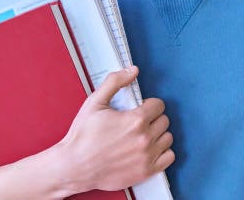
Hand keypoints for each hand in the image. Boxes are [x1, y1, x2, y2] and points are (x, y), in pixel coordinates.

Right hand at [58, 66, 174, 192]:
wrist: (74, 166)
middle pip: (164, 120)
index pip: (159, 105)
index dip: (148, 104)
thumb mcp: (95, 102)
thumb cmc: (83, 136)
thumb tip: (132, 70)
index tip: (140, 109)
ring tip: (143, 135)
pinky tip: (149, 150)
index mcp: (135, 120)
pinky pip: (169, 158)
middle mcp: (145, 139)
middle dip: (153, 118)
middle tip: (138, 122)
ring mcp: (147, 157)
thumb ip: (115, 82)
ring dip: (158, 135)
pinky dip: (162, 153)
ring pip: (168, 138)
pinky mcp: (146, 172)